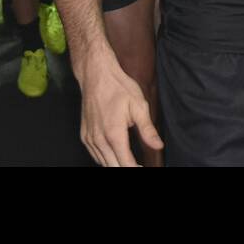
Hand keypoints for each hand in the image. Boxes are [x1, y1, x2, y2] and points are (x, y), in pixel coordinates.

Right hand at [77, 52, 162, 166]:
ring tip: (130, 163)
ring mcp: (89, 138)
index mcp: (113, 134)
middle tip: (140, 166)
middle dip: (127, 168)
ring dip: (116, 165)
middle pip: (113, 167)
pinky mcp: (84, 135)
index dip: (137, 169)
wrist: (96, 74)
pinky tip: (115, 156)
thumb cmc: (118, 86)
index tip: (145, 168)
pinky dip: (105, 160)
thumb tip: (158, 146)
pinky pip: (95, 155)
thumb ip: (147, 129)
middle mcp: (99, 139)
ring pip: (103, 163)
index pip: (126, 164)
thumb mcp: (138, 105)